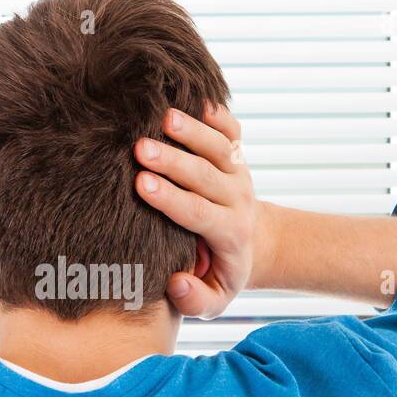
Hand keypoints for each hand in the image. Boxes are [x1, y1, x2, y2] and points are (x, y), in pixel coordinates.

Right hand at [133, 104, 258, 318]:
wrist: (255, 244)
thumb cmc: (221, 272)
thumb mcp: (215, 300)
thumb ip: (196, 300)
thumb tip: (176, 283)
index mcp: (228, 233)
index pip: (198, 213)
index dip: (171, 198)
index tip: (141, 185)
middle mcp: (236, 198)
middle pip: (205, 175)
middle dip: (173, 161)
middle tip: (140, 148)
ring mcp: (238, 172)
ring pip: (218, 146)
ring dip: (191, 130)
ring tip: (162, 115)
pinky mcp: (237, 154)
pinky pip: (230, 129)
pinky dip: (215, 111)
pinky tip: (192, 96)